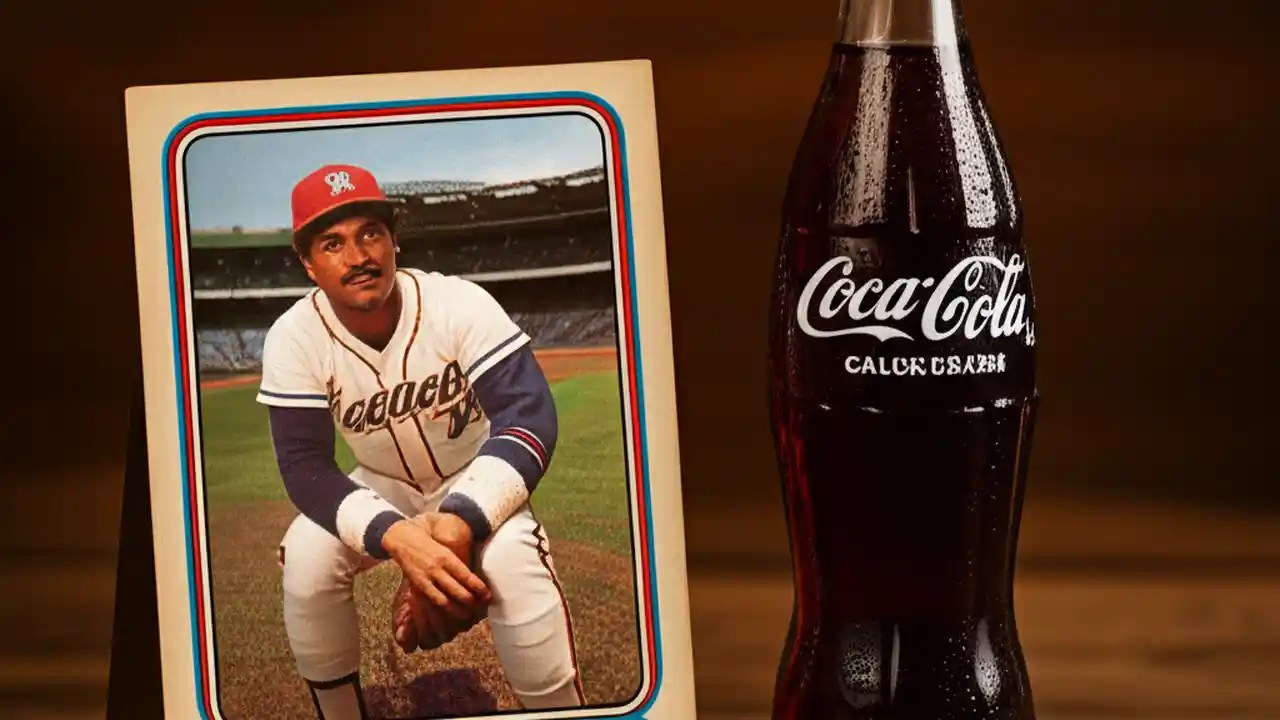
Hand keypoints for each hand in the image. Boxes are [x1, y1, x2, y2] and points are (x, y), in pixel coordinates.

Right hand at [385, 512, 489, 651]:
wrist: (404, 540)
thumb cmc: (430, 544)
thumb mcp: (446, 548)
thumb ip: (458, 561)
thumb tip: (475, 577)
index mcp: (447, 556)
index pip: (466, 576)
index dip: (478, 588)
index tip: (488, 595)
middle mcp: (436, 568)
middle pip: (457, 591)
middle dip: (471, 602)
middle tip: (481, 607)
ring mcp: (426, 579)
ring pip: (444, 600)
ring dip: (457, 610)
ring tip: (468, 615)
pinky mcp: (417, 586)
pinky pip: (431, 601)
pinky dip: (442, 610)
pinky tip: (449, 615)